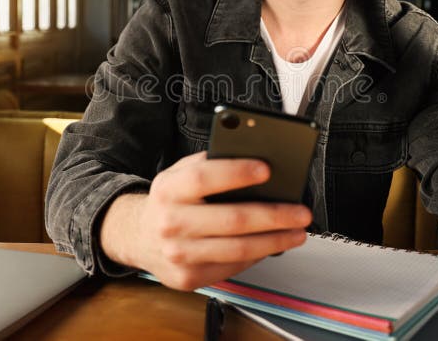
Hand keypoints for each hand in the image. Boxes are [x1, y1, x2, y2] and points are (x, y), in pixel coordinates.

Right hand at [104, 152, 311, 290]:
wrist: (137, 237)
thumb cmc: (169, 201)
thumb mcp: (179, 174)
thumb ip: (210, 165)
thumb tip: (254, 159)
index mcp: (168, 190)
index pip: (204, 178)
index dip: (237, 173)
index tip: (267, 169)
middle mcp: (170, 223)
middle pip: (232, 220)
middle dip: (274, 215)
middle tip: (300, 212)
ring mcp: (178, 255)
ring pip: (238, 249)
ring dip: (275, 241)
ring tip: (297, 232)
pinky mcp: (188, 278)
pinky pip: (232, 266)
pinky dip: (258, 255)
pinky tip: (272, 245)